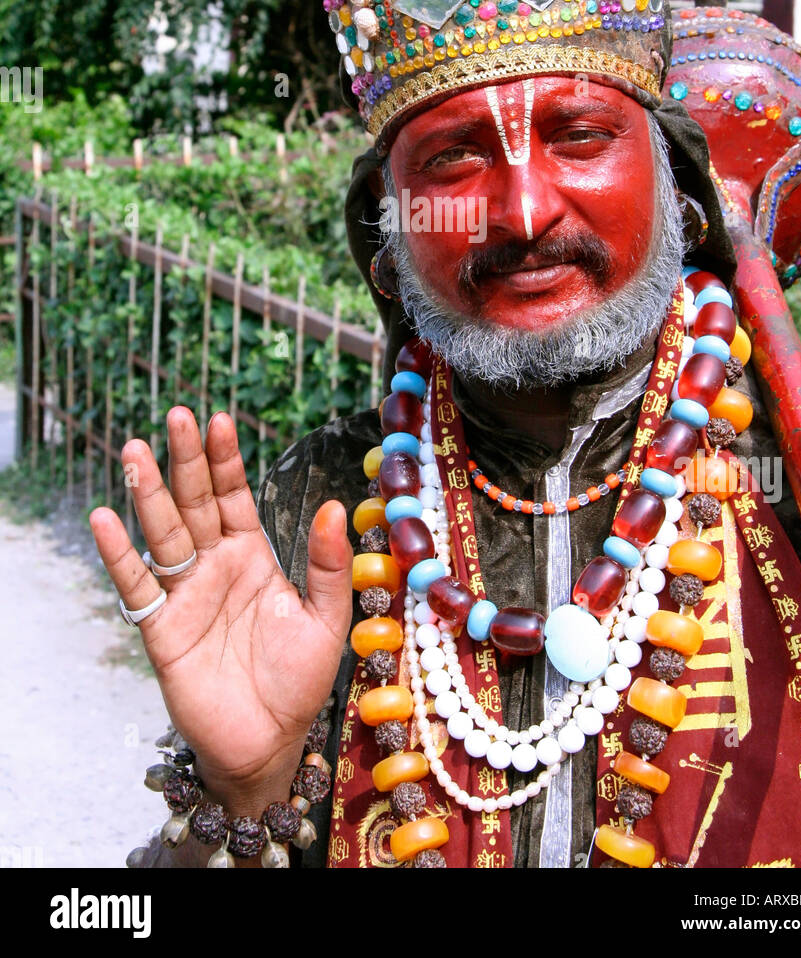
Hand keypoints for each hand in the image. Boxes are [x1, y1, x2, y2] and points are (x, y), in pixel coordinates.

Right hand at [90, 406, 351, 815]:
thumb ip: (329, 565)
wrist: (270, 743)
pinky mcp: (162, 629)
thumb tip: (334, 506)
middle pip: (195, 503)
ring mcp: (185, 594)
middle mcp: (214, 567)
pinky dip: (119, 555)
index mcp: (253, 557)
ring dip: (148, 493)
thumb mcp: (327, 620)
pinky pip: (137, 587)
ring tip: (135, 451)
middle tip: (178, 417)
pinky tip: (105, 519)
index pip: (234, 496)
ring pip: (163, 534)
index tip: (219, 420)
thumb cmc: (298, 682)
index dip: (226, 460)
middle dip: (186, 461)